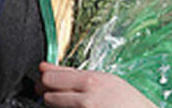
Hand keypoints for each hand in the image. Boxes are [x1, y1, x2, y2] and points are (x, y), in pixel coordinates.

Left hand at [38, 62, 157, 107]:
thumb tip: (46, 68)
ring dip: (54, 103)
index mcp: (92, 81)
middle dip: (46, 91)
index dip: (45, 78)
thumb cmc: (129, 103)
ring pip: (52, 103)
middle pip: (48, 89)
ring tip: (70, 103)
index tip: (43, 80)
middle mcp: (86, 97)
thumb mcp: (107, 81)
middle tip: (51, 94)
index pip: (53, 75)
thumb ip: (76, 75)